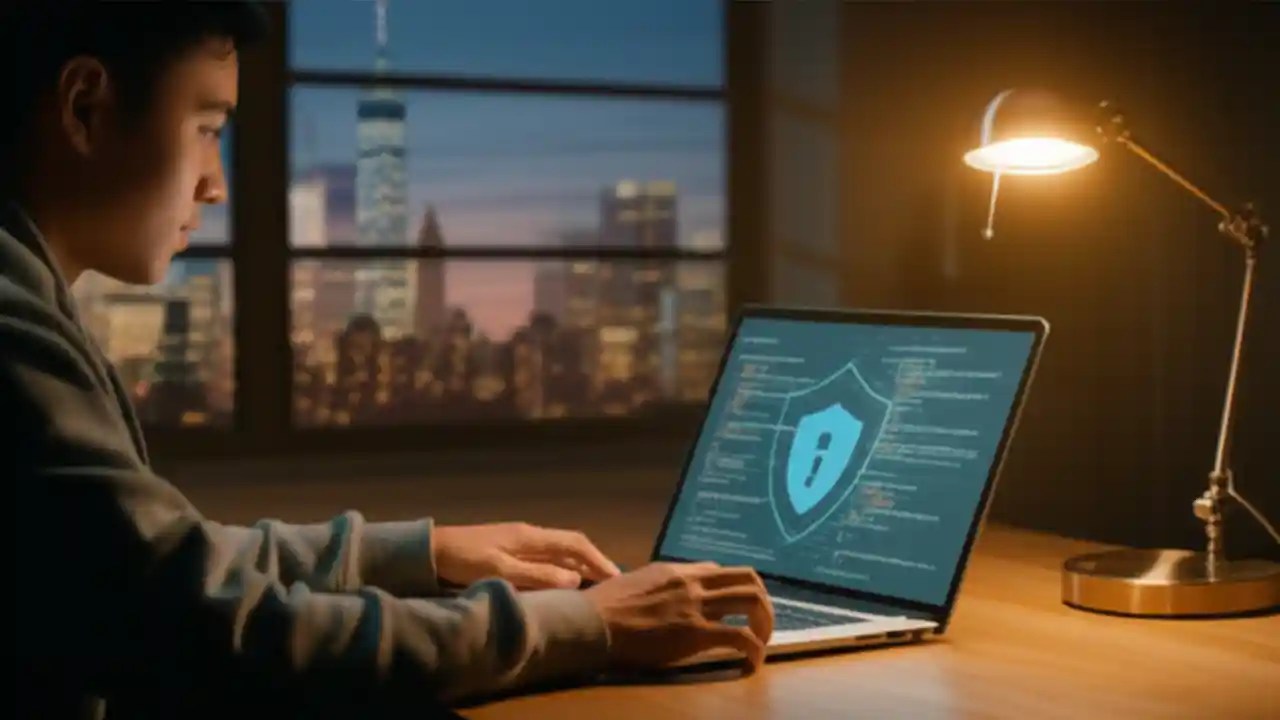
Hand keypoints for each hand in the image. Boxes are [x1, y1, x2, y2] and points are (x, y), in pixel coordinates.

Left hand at [434, 522, 620, 589]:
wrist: (430, 551)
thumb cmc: (464, 559)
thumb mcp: (501, 569)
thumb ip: (537, 574)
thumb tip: (575, 578)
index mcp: (531, 537)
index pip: (576, 543)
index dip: (599, 559)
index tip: (617, 577)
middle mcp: (530, 535)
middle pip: (571, 546)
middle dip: (594, 562)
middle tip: (612, 583)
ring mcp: (519, 542)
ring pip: (559, 551)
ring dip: (579, 565)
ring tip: (593, 584)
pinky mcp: (508, 550)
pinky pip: (546, 557)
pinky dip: (562, 567)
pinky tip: (561, 581)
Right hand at [583, 561, 773, 672]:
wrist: (592, 622)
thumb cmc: (604, 606)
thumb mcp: (636, 582)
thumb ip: (659, 585)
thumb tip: (667, 592)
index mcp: (677, 571)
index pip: (720, 570)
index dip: (735, 589)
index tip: (736, 608)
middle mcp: (693, 583)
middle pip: (747, 578)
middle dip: (762, 601)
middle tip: (761, 623)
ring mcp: (696, 606)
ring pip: (751, 601)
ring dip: (765, 622)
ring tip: (762, 641)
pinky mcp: (695, 634)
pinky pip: (739, 637)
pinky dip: (754, 650)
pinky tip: (752, 662)